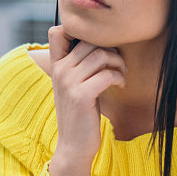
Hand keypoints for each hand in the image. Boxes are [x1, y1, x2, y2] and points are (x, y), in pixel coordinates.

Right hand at [46, 26, 125, 175]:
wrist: (74, 145)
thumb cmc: (80, 113)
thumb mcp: (73, 85)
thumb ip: (79, 63)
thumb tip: (100, 42)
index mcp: (55, 66)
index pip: (57, 31)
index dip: (79, 31)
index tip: (97, 46)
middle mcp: (59, 71)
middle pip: (90, 42)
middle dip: (110, 50)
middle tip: (118, 64)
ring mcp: (68, 82)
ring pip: (100, 55)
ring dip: (118, 63)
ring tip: (120, 75)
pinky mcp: (81, 95)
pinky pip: (107, 73)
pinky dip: (118, 77)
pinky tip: (120, 84)